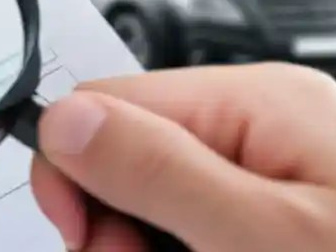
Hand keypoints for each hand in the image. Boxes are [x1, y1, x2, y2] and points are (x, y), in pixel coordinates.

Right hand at [28, 64, 335, 250]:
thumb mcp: (260, 237)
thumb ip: (160, 171)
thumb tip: (64, 117)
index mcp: (263, 99)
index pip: (111, 99)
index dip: (78, 170)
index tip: (86, 238)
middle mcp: (264, 118)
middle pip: (124, 149)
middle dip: (117, 218)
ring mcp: (269, 165)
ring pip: (146, 193)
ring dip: (142, 242)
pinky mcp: (270, 210)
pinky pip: (185, 217)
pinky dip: (175, 248)